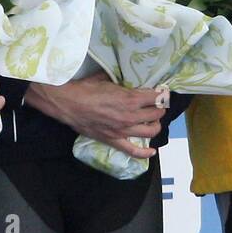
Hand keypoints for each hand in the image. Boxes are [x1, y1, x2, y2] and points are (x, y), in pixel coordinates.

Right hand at [25, 71, 166, 159]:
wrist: (68, 103)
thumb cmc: (86, 88)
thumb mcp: (107, 79)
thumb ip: (122, 82)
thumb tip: (129, 79)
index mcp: (130, 99)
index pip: (156, 98)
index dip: (162, 94)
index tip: (163, 92)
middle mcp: (130, 116)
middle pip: (156, 114)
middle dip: (160, 108)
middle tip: (157, 104)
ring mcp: (123, 130)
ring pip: (150, 132)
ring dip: (155, 125)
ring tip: (153, 120)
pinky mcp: (114, 140)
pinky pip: (133, 151)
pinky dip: (144, 153)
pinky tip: (152, 151)